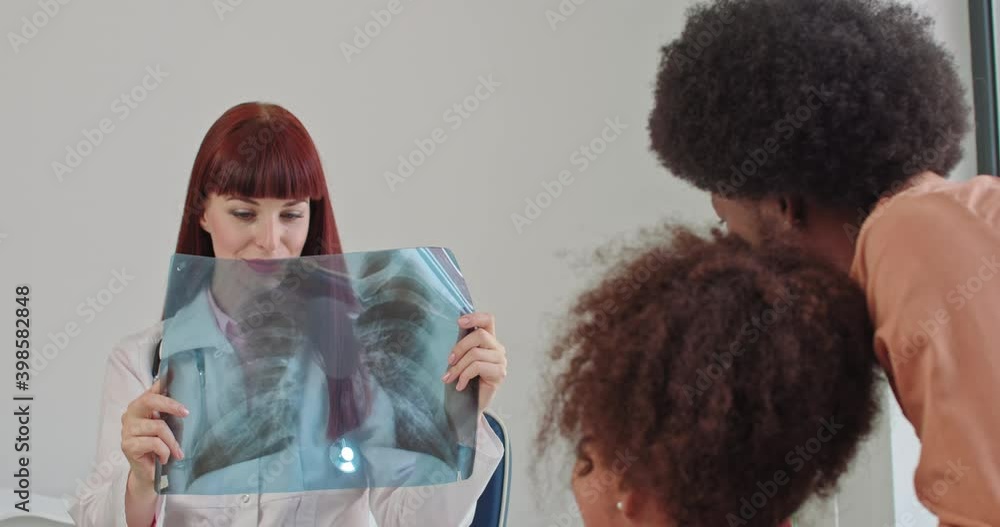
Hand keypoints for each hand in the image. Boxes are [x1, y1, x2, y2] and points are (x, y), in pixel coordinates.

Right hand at [121, 379, 187, 497]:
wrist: (148, 473)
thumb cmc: (158, 447)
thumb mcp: (166, 426)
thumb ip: (168, 412)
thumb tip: (183, 393)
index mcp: (140, 407)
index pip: (151, 391)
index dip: (161, 383)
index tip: (173, 376)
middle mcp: (130, 414)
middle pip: (149, 401)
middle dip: (170, 405)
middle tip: (186, 413)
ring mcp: (127, 430)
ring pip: (158, 427)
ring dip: (172, 441)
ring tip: (177, 451)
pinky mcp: (127, 445)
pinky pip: (154, 443)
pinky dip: (165, 451)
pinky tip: (164, 458)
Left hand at [442, 312, 506, 411]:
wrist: (467, 406)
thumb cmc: (464, 380)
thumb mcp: (461, 358)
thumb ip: (463, 343)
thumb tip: (458, 324)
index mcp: (489, 340)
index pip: (488, 320)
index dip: (475, 317)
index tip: (459, 322)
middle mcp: (497, 348)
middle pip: (480, 335)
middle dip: (460, 347)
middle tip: (449, 361)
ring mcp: (500, 361)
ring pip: (476, 353)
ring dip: (458, 367)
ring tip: (450, 377)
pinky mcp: (499, 374)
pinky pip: (477, 367)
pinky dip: (464, 376)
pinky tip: (459, 385)